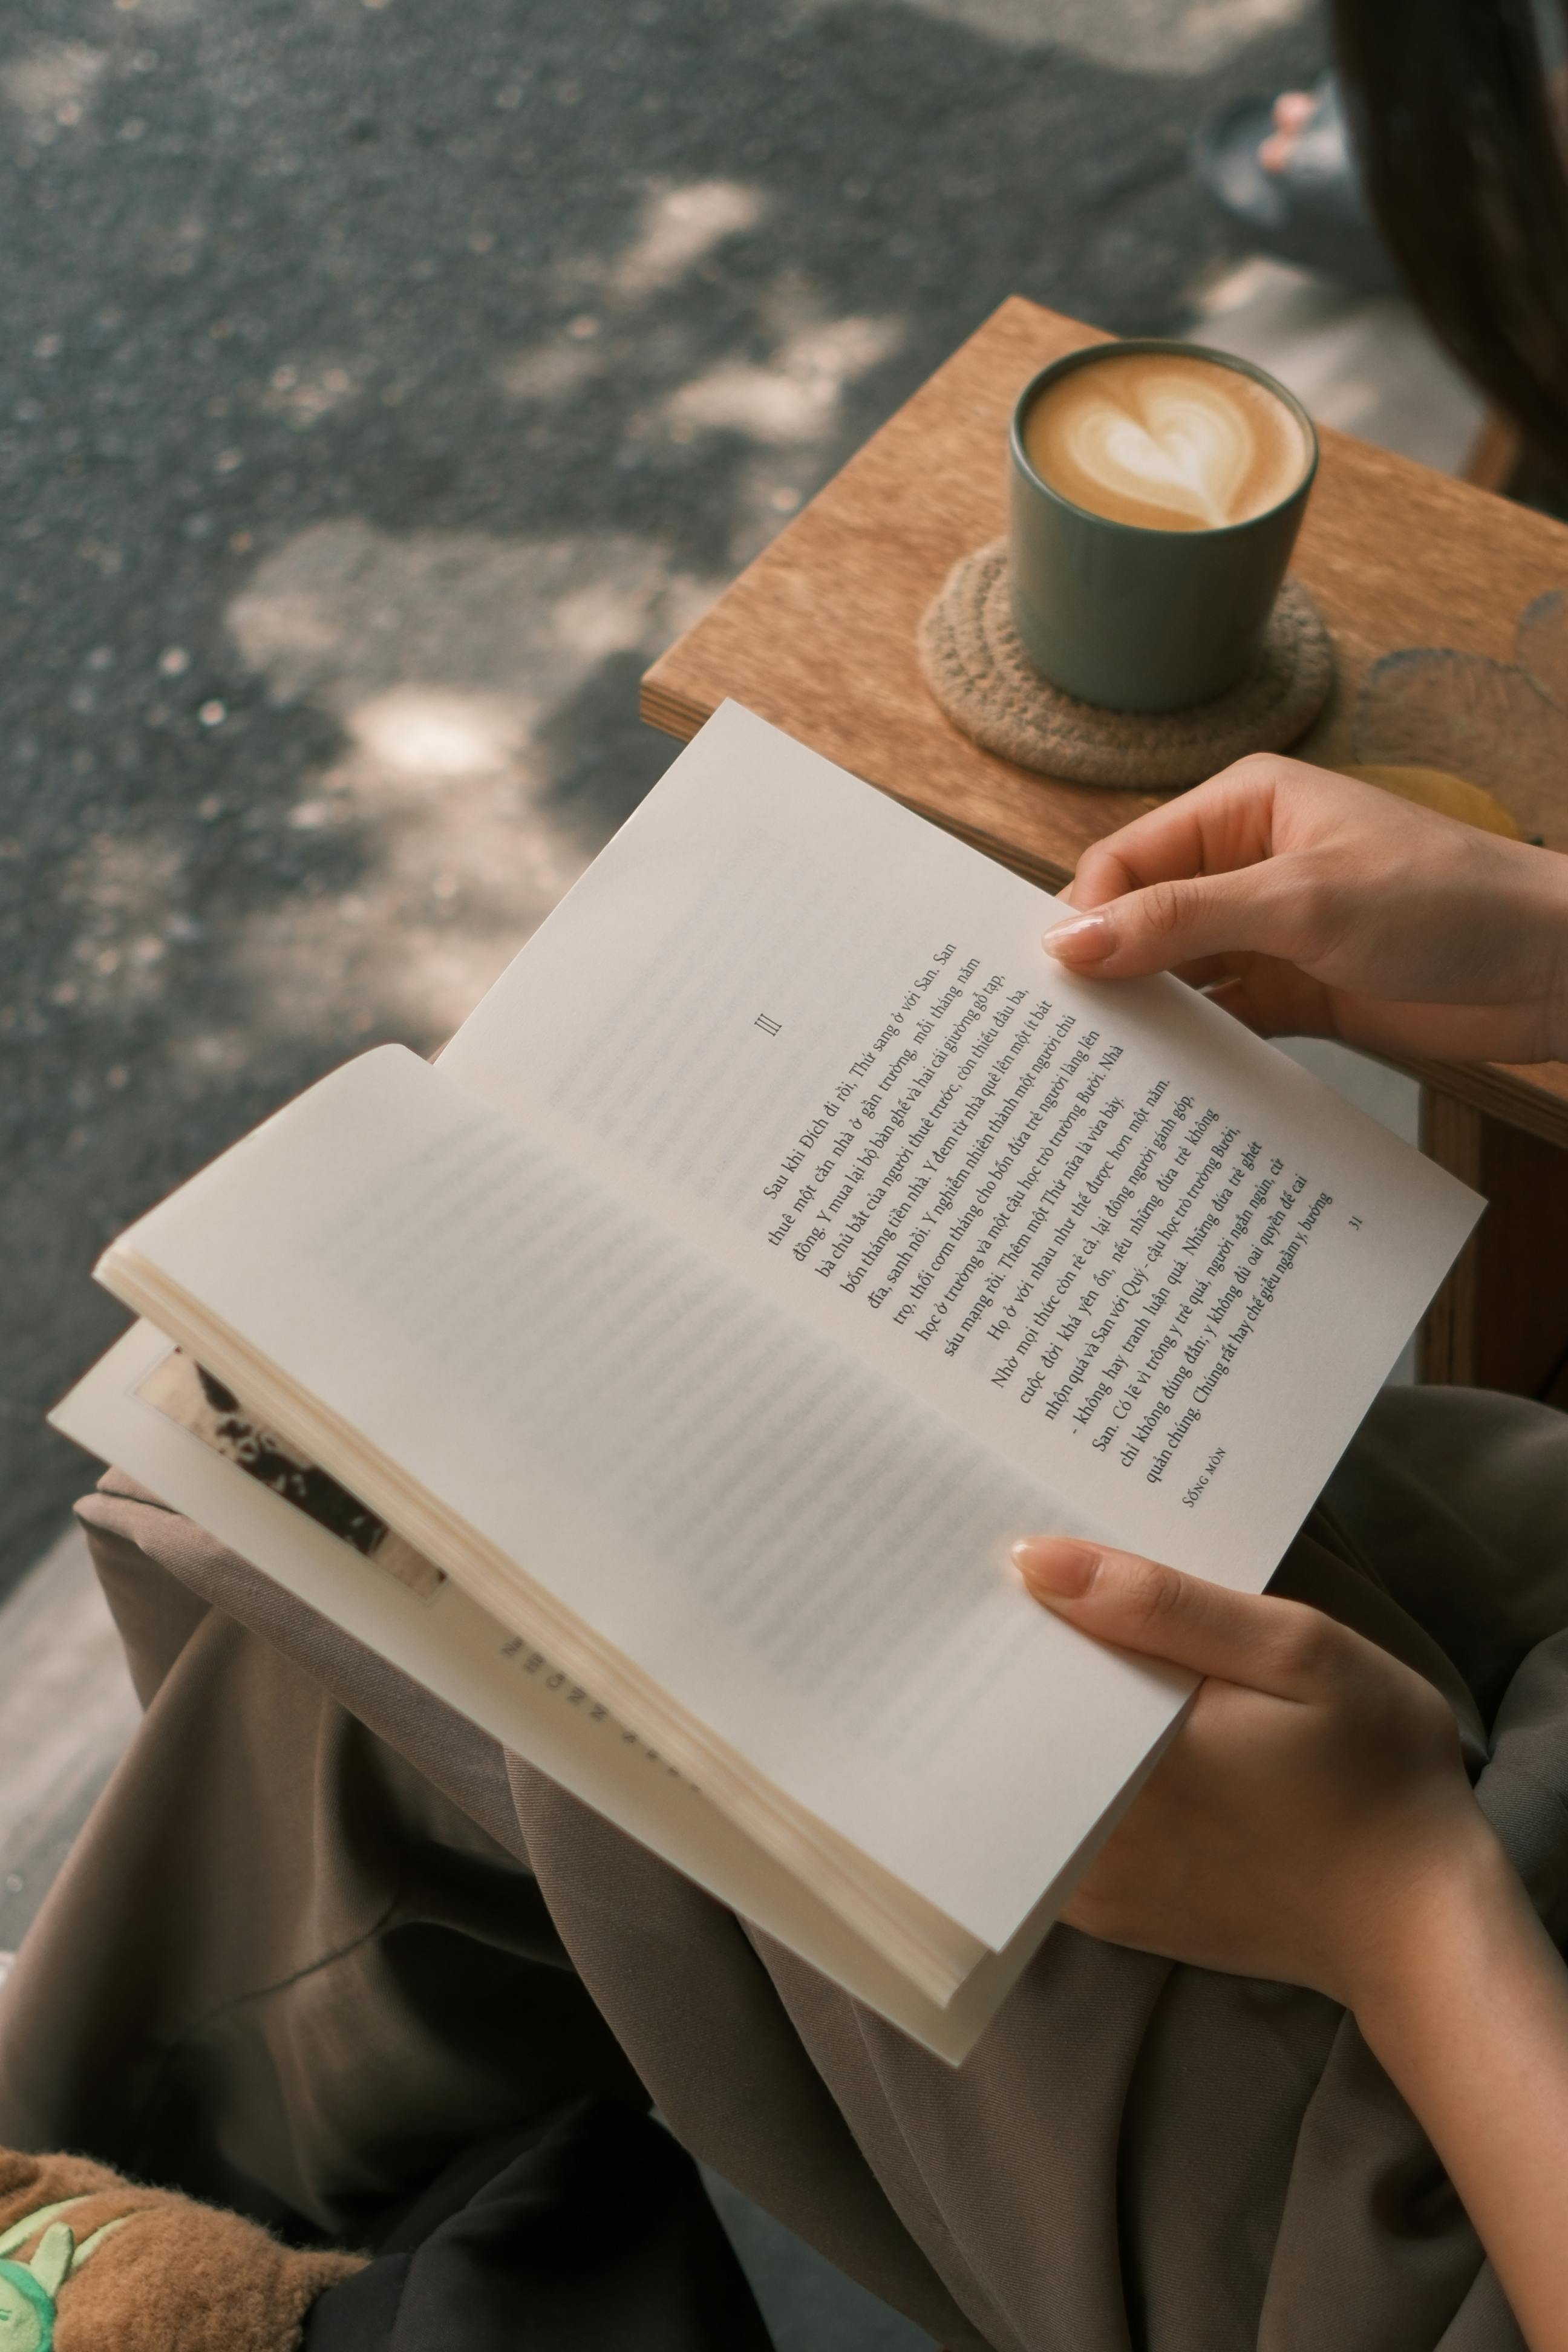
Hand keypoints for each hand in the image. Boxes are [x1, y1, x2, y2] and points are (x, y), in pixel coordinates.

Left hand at [1017, 1537, 1567, 2349]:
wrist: (1422, 1925)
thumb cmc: (1376, 1772)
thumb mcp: (1295, 1652)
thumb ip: (1165, 1604)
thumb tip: (1036, 1560)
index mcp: (1123, 1752)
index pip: (1013, 1668)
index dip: (987, 1609)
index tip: (961, 1546)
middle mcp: (1085, 1826)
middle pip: (1001, 1723)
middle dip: (990, 1654)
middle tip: (972, 1575)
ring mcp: (1093, 1882)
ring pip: (1013, 1777)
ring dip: (1012, 1715)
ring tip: (1010, 1636)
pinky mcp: (1114, 1911)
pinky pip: (1043, 1828)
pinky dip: (1043, 1773)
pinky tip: (1063, 1719)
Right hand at [1042, 754, 1567, 1064]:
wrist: (1549, 968)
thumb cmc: (1443, 902)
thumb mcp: (1299, 901)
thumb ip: (1180, 920)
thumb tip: (1068, 940)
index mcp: (1243, 807)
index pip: (1127, 859)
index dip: (1084, 917)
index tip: (1051, 984)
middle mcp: (1247, 863)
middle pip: (1142, 916)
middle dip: (1105, 968)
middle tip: (1058, 1033)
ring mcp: (1272, 930)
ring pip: (1178, 972)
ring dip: (1148, 1012)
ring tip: (1100, 1067)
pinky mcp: (1296, 989)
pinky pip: (1222, 1017)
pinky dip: (1195, 1045)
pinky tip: (1164, 1081)